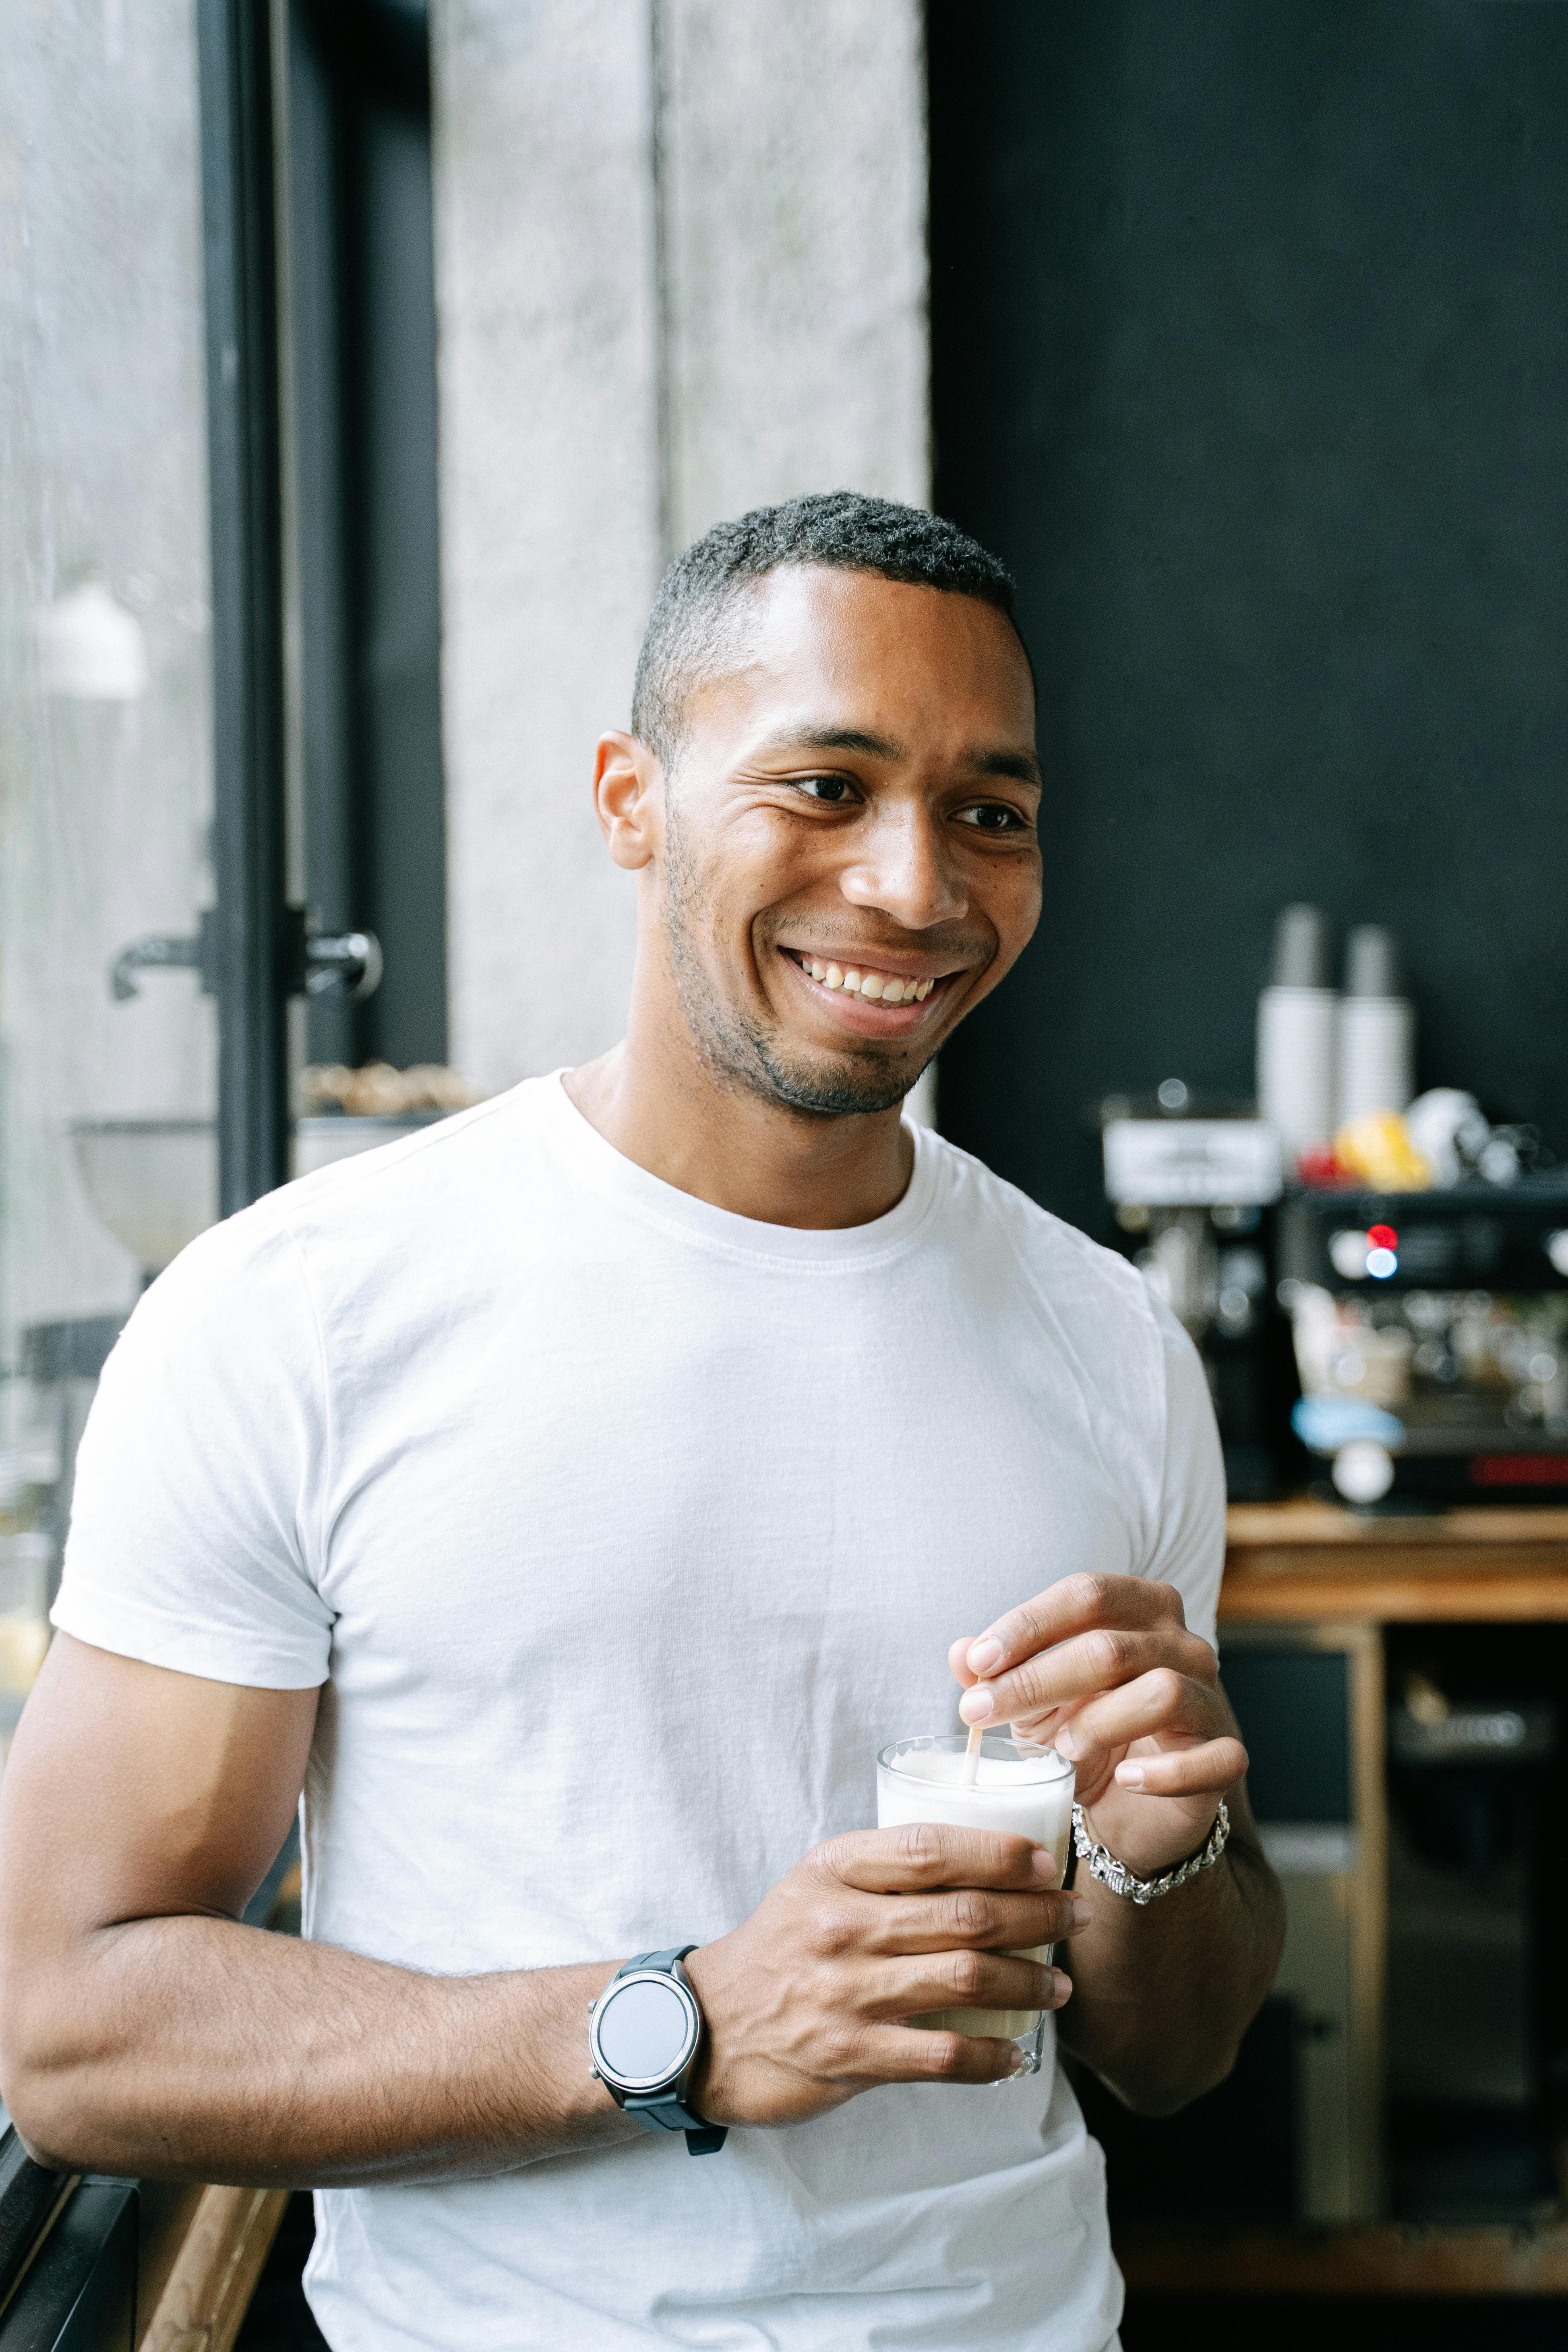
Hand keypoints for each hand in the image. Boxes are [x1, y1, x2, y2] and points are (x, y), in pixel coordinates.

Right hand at [681, 1828, 1085, 2126]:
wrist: (709, 2025)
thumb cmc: (782, 1945)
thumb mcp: (817, 1883)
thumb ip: (884, 1871)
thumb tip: (981, 1863)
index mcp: (833, 1870)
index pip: (928, 1849)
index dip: (997, 1853)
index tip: (1044, 1862)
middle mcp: (840, 1925)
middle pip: (964, 1915)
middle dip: (1036, 1915)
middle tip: (1074, 1916)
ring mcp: (846, 1992)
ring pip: (965, 1979)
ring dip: (1028, 1981)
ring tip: (1059, 1985)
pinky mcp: (851, 2055)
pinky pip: (943, 2054)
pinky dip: (991, 2056)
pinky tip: (1016, 2055)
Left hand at [948, 1574, 1247, 1878]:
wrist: (1129, 1807)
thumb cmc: (1082, 1732)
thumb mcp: (1031, 1701)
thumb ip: (994, 1673)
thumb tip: (960, 1652)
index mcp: (1141, 1609)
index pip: (1087, 1594)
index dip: (1028, 1624)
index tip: (978, 1661)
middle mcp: (1184, 1644)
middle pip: (1111, 1646)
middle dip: (1036, 1679)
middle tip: (979, 1712)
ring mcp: (1212, 1701)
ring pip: (1163, 1691)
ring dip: (1099, 1722)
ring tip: (1062, 1749)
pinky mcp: (1226, 1757)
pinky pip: (1211, 1759)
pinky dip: (1163, 1774)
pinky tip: (1123, 1782)